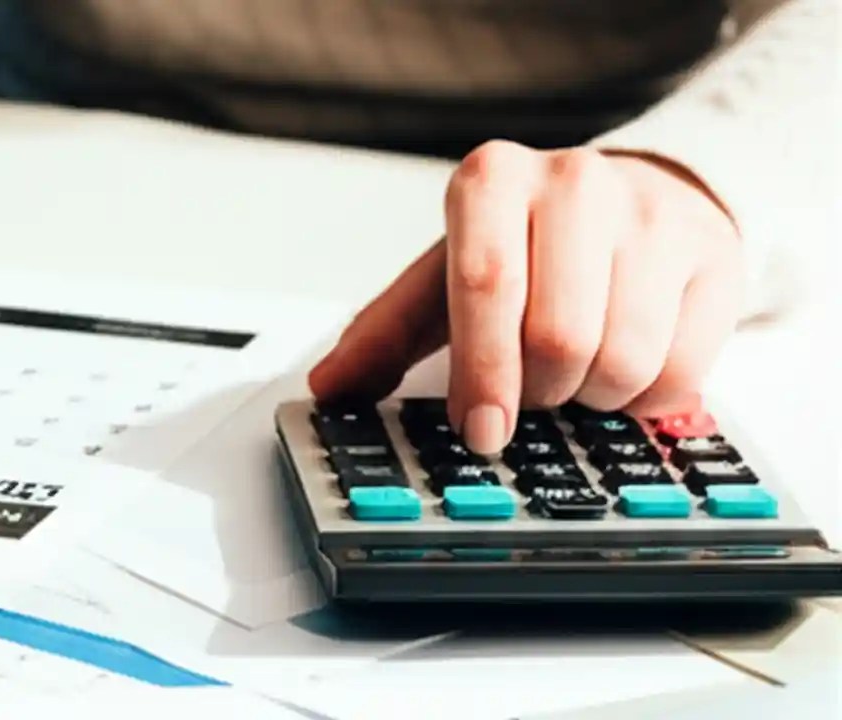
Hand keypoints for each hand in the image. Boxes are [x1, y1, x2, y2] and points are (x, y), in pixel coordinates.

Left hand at [308, 140, 743, 454]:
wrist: (638, 202)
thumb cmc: (527, 248)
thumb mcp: (444, 280)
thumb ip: (383, 333)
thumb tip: (329, 387)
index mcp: (491, 181)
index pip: (484, 284)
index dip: (482, 371)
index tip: (479, 430)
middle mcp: (573, 181)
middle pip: (556, 336)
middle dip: (537, 391)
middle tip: (529, 391)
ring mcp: (652, 215)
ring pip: (622, 359)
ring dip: (591, 395)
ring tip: (577, 371)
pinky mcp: (713, 255)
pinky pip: (680, 370)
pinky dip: (645, 396)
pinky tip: (628, 367)